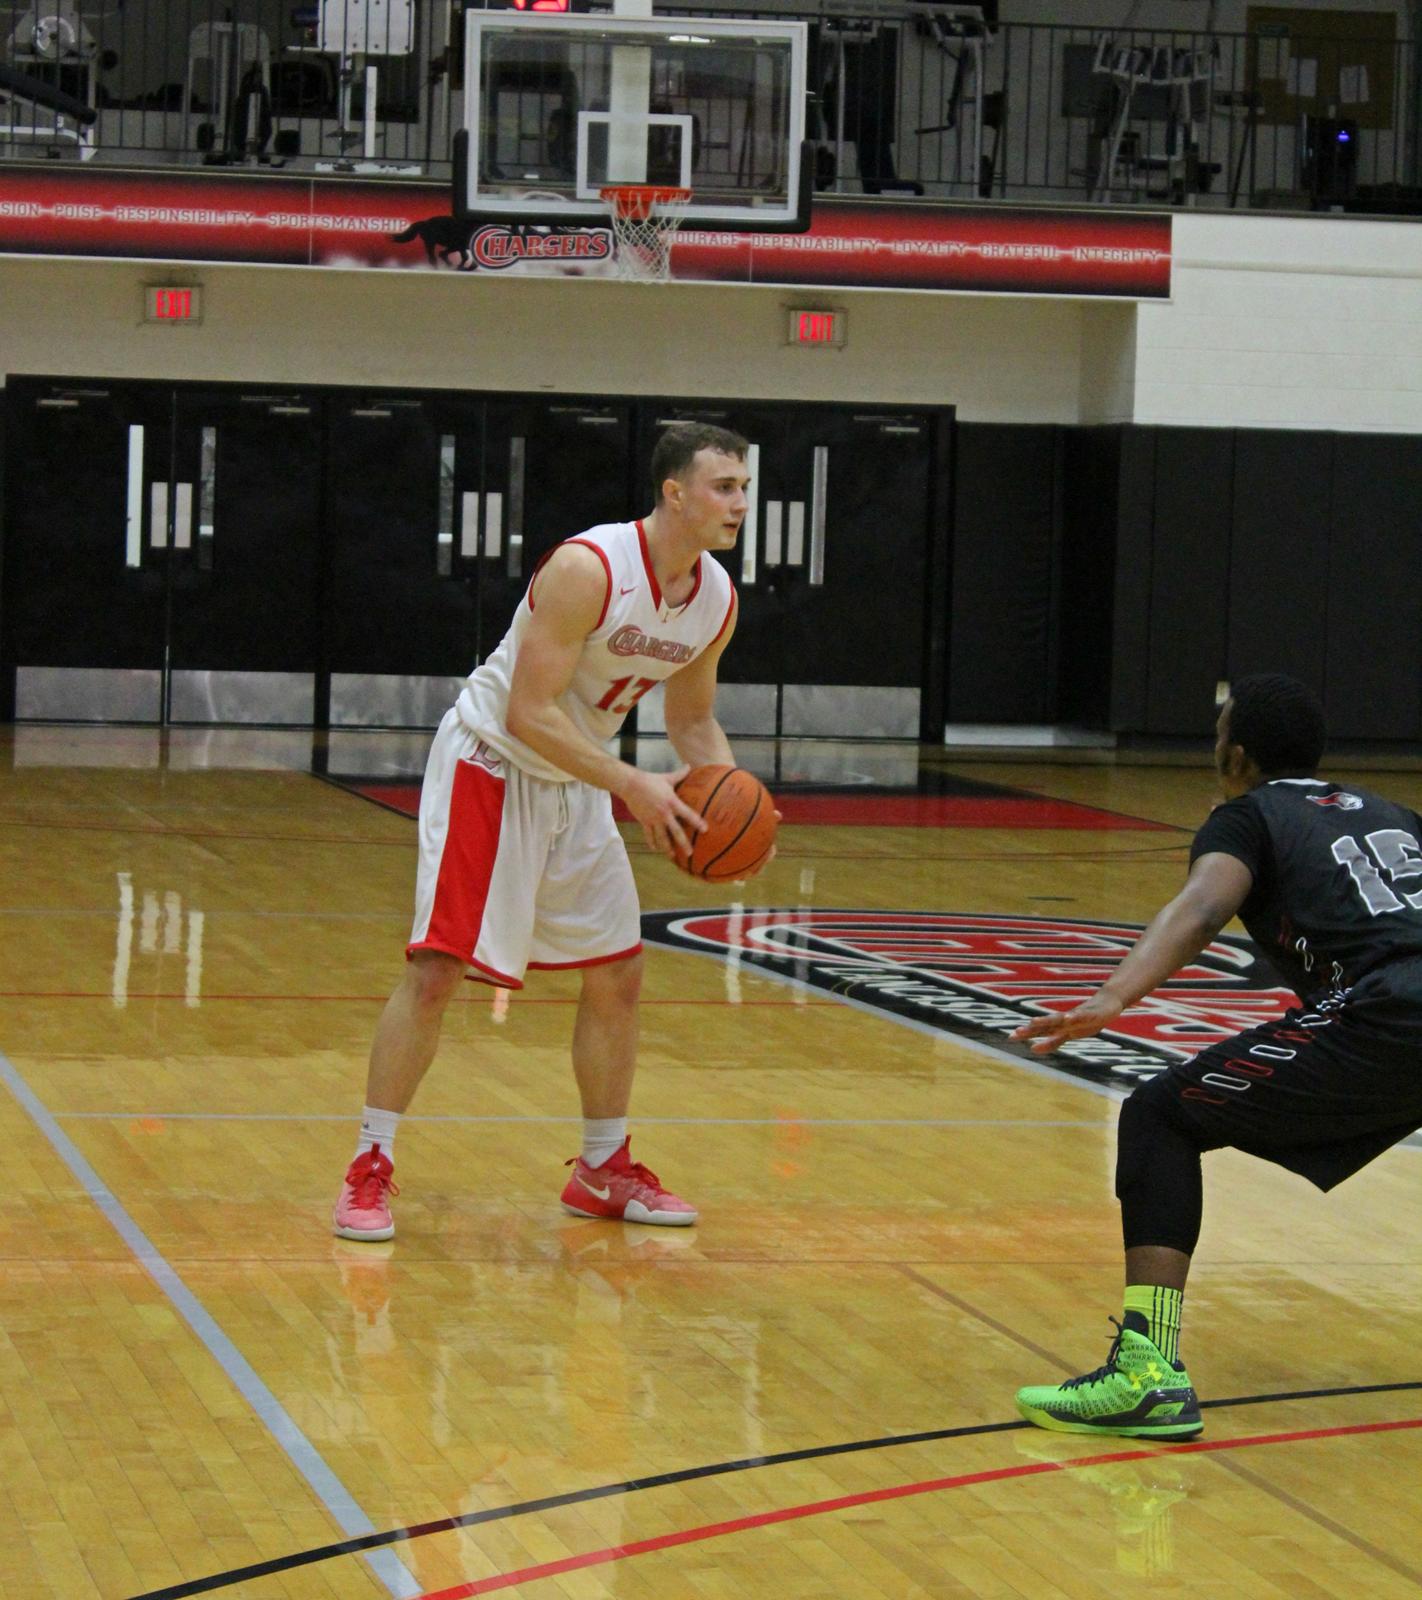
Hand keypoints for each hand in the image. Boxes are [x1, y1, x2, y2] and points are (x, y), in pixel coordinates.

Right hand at [620, 765, 706, 859]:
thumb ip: (680, 774)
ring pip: (662, 837)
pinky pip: (649, 835)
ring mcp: (653, 819)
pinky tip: (655, 850)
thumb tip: (689, 766)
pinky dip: (652, 843)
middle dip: (683, 843)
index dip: (697, 822)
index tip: (705, 830)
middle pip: (676, 832)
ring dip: (667, 848)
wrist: (631, 784)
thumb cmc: (651, 780)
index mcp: (672, 803)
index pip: (688, 814)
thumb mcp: (667, 778)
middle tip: (690, 853)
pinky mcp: (644, 822)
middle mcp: (664, 814)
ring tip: (672, 856)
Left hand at [1010, 992, 1124, 1053]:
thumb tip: (1033, 1049)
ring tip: (1034, 1022)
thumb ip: (1053, 1042)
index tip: (1010, 1037)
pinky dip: (1074, 1017)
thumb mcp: (1070, 1034)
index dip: (1026, 1034)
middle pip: (1046, 1024)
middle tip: (1017, 1032)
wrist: (1108, 1002)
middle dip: (1031, 1029)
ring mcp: (1077, 1016)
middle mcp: (1065, 1020)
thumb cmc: (1086, 1019)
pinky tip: (1068, 1018)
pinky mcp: (1092, 1013)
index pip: (1040, 1031)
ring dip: (1047, 1020)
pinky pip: (1082, 1016)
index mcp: (1059, 1026)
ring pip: (1060, 1018)